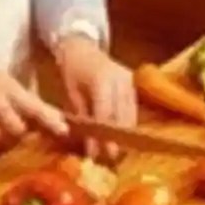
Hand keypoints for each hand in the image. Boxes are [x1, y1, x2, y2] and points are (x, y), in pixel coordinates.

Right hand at [0, 52, 68, 149]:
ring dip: (3, 142)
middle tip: (24, 135)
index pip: (33, 105)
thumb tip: (35, 100)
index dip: (50, 120)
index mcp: (6, 85)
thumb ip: (14, 88)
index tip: (64, 130)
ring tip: (2, 136)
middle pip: (17, 129)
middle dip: (22, 135)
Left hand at [55, 37, 136, 162]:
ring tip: (115, 150)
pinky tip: (121, 135)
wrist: (82, 47)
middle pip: (121, 116)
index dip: (102, 136)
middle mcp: (120, 79)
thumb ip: (82, 118)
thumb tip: (88, 146)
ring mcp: (129, 80)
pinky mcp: (133, 83)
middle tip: (109, 157)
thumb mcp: (71, 94)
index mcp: (102, 80)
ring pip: (131, 113)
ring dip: (124, 132)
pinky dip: (127, 122)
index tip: (97, 154)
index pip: (105, 114)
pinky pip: (133, 107)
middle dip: (115, 139)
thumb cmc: (72, 70)